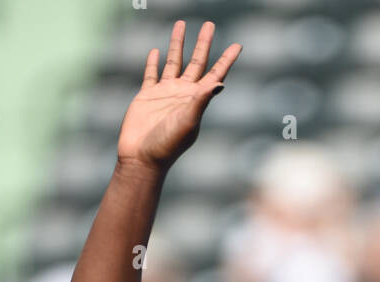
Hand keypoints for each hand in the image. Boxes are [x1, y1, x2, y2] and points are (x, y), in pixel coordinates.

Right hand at [117, 19, 241, 172]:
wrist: (142, 158)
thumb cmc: (167, 144)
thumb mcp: (188, 122)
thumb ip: (202, 101)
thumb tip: (220, 83)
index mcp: (196, 100)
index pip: (215, 74)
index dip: (227, 60)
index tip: (238, 45)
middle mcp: (183, 94)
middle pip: (196, 62)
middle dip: (203, 43)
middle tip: (210, 24)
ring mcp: (165, 94)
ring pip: (173, 62)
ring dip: (177, 44)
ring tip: (181, 24)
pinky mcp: (147, 96)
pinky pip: (151, 74)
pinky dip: (153, 62)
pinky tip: (155, 51)